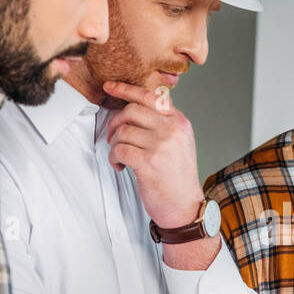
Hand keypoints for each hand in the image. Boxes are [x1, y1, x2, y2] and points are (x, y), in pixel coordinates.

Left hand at [102, 80, 204, 229]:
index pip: (151, 96)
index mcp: (179, 122)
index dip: (126, 89)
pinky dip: (114, 158)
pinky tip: (121, 166)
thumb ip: (162, 124)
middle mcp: (172, 130)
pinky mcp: (149, 162)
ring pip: (122, 131)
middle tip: (113, 137)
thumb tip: (134, 108)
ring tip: (120, 157)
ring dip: (114, 145)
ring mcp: (161, 145)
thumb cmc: (177, 178)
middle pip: (132, 110)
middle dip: (115, 123)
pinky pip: (119, 149)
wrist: (184, 207)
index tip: (110, 87)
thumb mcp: (179, 143)